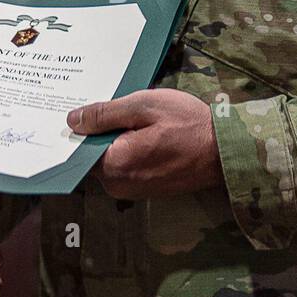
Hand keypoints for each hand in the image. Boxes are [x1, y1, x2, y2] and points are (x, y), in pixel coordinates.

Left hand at [67, 89, 222, 199]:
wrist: (224, 151)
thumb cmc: (188, 125)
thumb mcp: (144, 106)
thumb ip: (104, 114)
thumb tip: (72, 120)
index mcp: (114, 165)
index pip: (79, 146)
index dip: (82, 125)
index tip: (90, 108)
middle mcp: (118, 184)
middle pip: (92, 155)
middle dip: (100, 132)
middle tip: (118, 109)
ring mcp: (131, 190)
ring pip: (108, 161)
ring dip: (115, 140)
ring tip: (134, 119)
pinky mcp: (144, 189)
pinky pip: (124, 168)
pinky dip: (127, 150)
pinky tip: (143, 133)